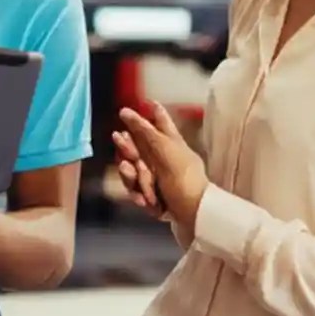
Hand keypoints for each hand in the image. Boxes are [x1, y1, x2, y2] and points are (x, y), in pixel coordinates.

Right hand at [119, 102, 209, 227]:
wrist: (195, 214)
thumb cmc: (184, 178)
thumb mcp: (165, 149)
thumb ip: (145, 131)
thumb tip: (126, 111)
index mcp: (172, 143)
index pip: (161, 122)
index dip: (154, 112)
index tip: (148, 101)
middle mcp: (165, 159)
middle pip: (138, 147)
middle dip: (128, 146)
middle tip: (119, 138)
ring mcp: (159, 179)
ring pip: (133, 172)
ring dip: (132, 176)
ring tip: (135, 177)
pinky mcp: (155, 198)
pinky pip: (137, 193)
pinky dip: (140, 196)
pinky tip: (147, 201)